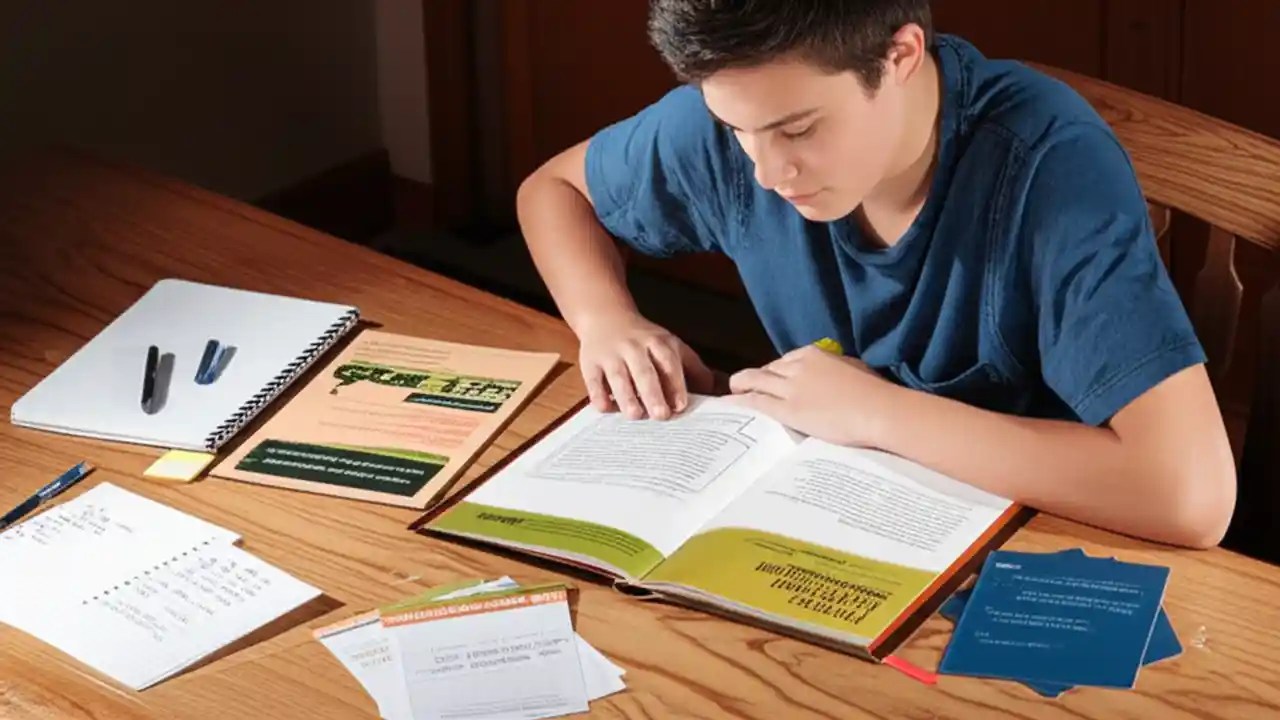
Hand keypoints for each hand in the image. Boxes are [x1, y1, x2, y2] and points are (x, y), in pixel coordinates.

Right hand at [577, 312, 714, 419]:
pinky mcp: (590, 362)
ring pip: (618, 376)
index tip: (681, 405)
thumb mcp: (671, 345)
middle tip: (661, 416)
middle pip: (644, 371)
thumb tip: (715, 391)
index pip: (668, 363)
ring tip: (635, 415)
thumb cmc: (644, 340)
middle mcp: (634, 347)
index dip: (675, 384)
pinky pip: (593, 379)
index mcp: (658, 343)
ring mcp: (610, 354)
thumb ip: (693, 367)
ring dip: (627, 396)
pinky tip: (606, 408)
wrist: (605, 317)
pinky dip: (598, 394)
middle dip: (653, 393)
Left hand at [727, 345, 902, 446]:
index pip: (784, 361)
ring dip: (740, 386)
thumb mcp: (854, 369)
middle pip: (766, 369)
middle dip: (755, 379)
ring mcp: (790, 387)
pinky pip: (755, 403)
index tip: (770, 381)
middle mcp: (797, 366)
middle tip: (745, 388)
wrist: (879, 410)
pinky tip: (726, 406)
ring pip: (754, 381)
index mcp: (814, 354)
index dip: (774, 373)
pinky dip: (737, 403)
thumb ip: (837, 369)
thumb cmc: (875, 392)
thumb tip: (836, 373)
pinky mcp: (788, 409)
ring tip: (731, 394)